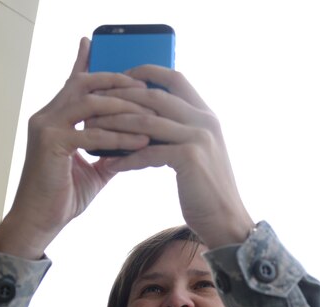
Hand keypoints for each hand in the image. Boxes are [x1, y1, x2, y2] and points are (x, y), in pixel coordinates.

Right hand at [0, 39, 151, 258]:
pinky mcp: (51, 143)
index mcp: (54, 118)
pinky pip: (92, 134)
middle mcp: (46, 116)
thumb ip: (109, 151)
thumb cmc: (62, 196)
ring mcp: (46, 127)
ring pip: (90, 103)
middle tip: (145, 87)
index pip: (74, 83)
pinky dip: (119, 138)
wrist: (40, 220)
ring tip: (151, 115)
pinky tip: (141, 143)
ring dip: (124, 108)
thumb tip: (134, 143)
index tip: (108, 54)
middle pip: (84, 84)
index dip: (86, 63)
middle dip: (117, 82)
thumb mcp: (93, 169)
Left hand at [93, 65, 253, 248]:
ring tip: (92, 131)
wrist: (227, 220)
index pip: (175, 78)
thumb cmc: (206, 190)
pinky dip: (126, 159)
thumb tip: (144, 120)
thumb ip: (179, 132)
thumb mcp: (196, 152)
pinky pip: (148, 152)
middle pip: (155, 95)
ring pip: (147, 122)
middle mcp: (205, 120)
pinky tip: (109, 165)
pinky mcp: (190, 158)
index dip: (146, 73)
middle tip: (94, 103)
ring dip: (115, 125)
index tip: (120, 77)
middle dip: (121, 97)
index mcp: (207, 115)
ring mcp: (199, 137)